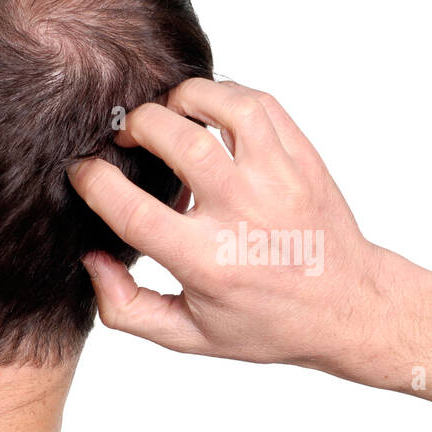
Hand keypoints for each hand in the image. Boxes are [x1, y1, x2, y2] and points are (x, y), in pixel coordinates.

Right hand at [67, 79, 389, 369]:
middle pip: (177, 141)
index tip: (84, 171)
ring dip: (184, 99)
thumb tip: (92, 258)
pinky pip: (261, 104)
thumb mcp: (191, 336)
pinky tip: (209, 114)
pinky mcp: (304, 159)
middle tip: (127, 137)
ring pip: (225, 106)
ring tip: (168, 115)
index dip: (94, 181)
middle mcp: (245, 216)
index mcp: (209, 263)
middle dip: (136, 125)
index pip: (133, 210)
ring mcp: (280, 181)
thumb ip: (128, 307)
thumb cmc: (268, 322)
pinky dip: (225, 96)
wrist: (348, 306)